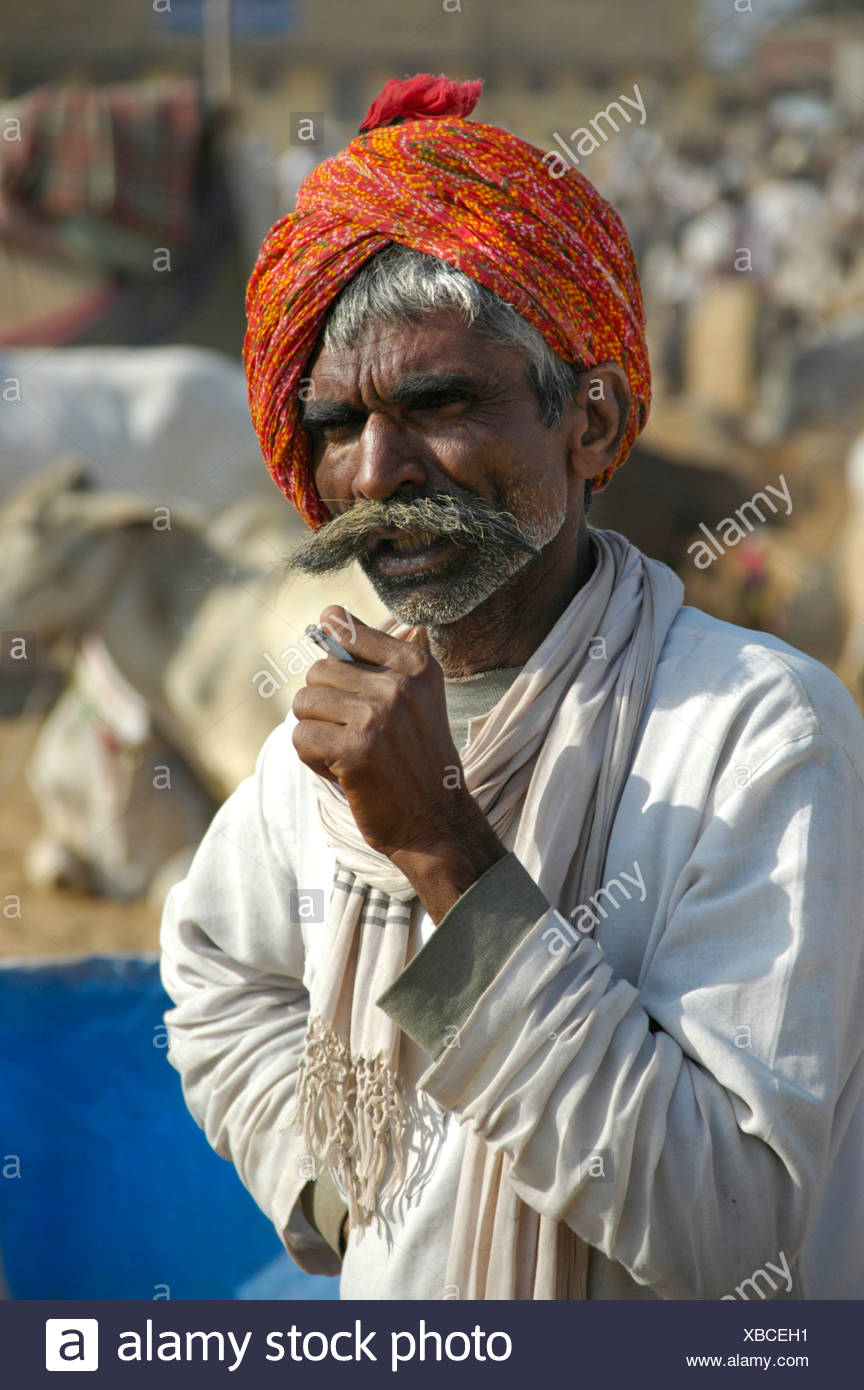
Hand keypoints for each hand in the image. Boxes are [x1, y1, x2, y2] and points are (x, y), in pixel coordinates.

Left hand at [291, 606, 504, 919]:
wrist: (436, 822)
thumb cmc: (415, 758)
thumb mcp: (412, 697)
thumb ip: (374, 658)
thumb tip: (327, 615)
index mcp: (416, 662)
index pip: (341, 625)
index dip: (334, 662)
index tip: (353, 692)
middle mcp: (399, 683)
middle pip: (317, 670)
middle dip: (323, 705)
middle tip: (354, 734)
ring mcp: (378, 715)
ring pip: (303, 703)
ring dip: (315, 732)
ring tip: (348, 752)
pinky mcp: (356, 749)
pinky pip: (300, 737)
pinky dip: (312, 758)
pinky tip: (343, 771)